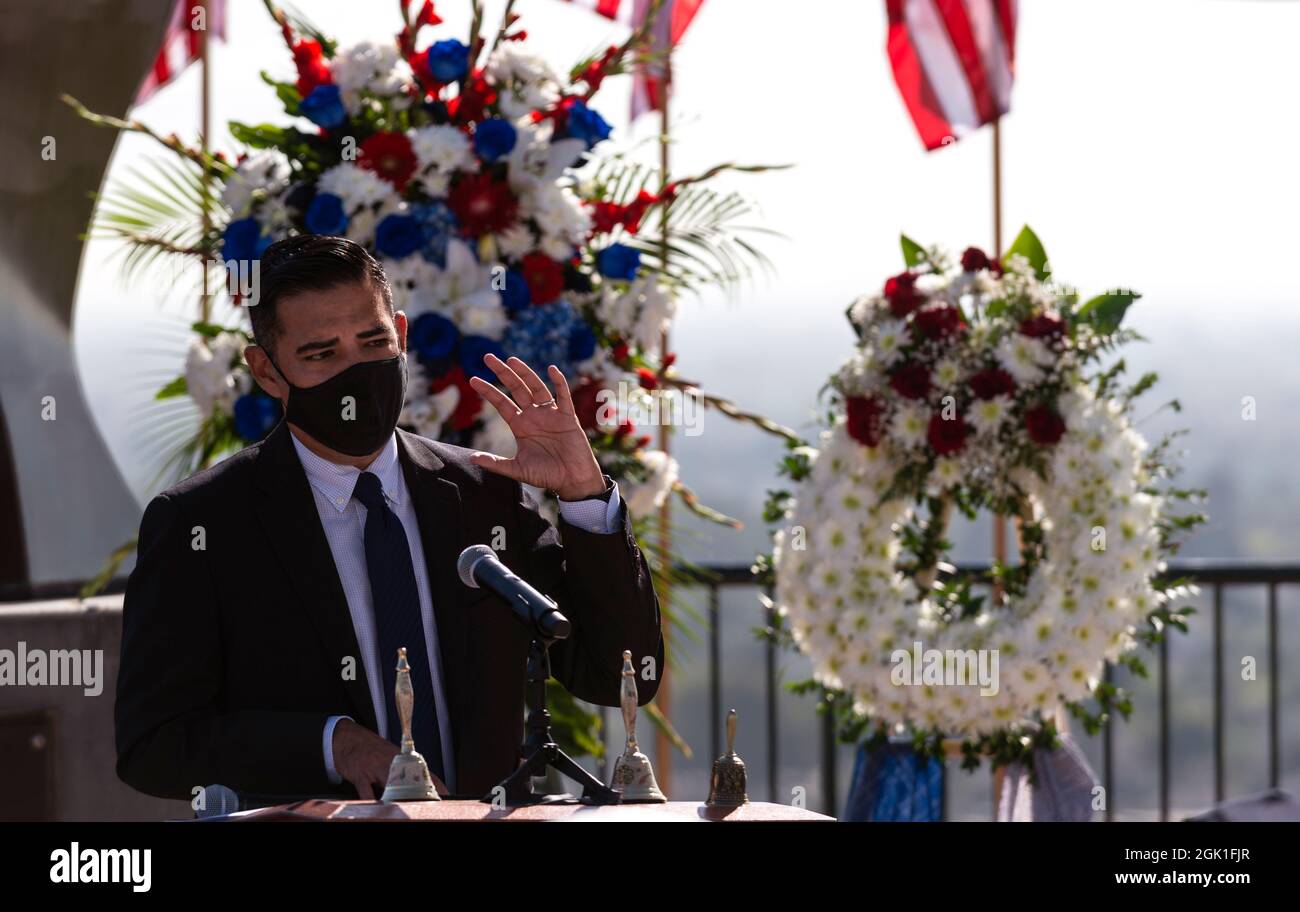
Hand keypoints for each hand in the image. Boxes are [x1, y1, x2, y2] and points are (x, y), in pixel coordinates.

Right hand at [332, 719, 447, 799]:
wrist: (347, 737)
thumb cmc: (371, 751)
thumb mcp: (389, 757)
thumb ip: (402, 771)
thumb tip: (421, 784)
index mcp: (400, 759)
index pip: (423, 772)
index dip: (436, 784)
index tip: (446, 794)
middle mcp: (390, 762)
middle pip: (409, 779)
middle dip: (421, 792)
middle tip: (431, 802)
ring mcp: (375, 767)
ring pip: (390, 783)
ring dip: (400, 795)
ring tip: (410, 807)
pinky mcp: (360, 773)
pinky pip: (366, 789)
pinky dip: (372, 799)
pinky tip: (378, 807)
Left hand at [468, 354, 605, 500]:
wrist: (572, 481)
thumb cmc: (546, 475)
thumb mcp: (517, 469)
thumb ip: (496, 464)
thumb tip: (471, 458)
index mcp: (520, 426)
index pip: (501, 403)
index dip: (488, 391)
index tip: (473, 379)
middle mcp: (534, 416)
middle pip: (517, 388)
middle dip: (503, 373)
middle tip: (487, 357)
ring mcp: (551, 414)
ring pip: (537, 387)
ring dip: (525, 373)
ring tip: (512, 360)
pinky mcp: (568, 417)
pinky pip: (563, 396)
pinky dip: (559, 382)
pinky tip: (552, 369)